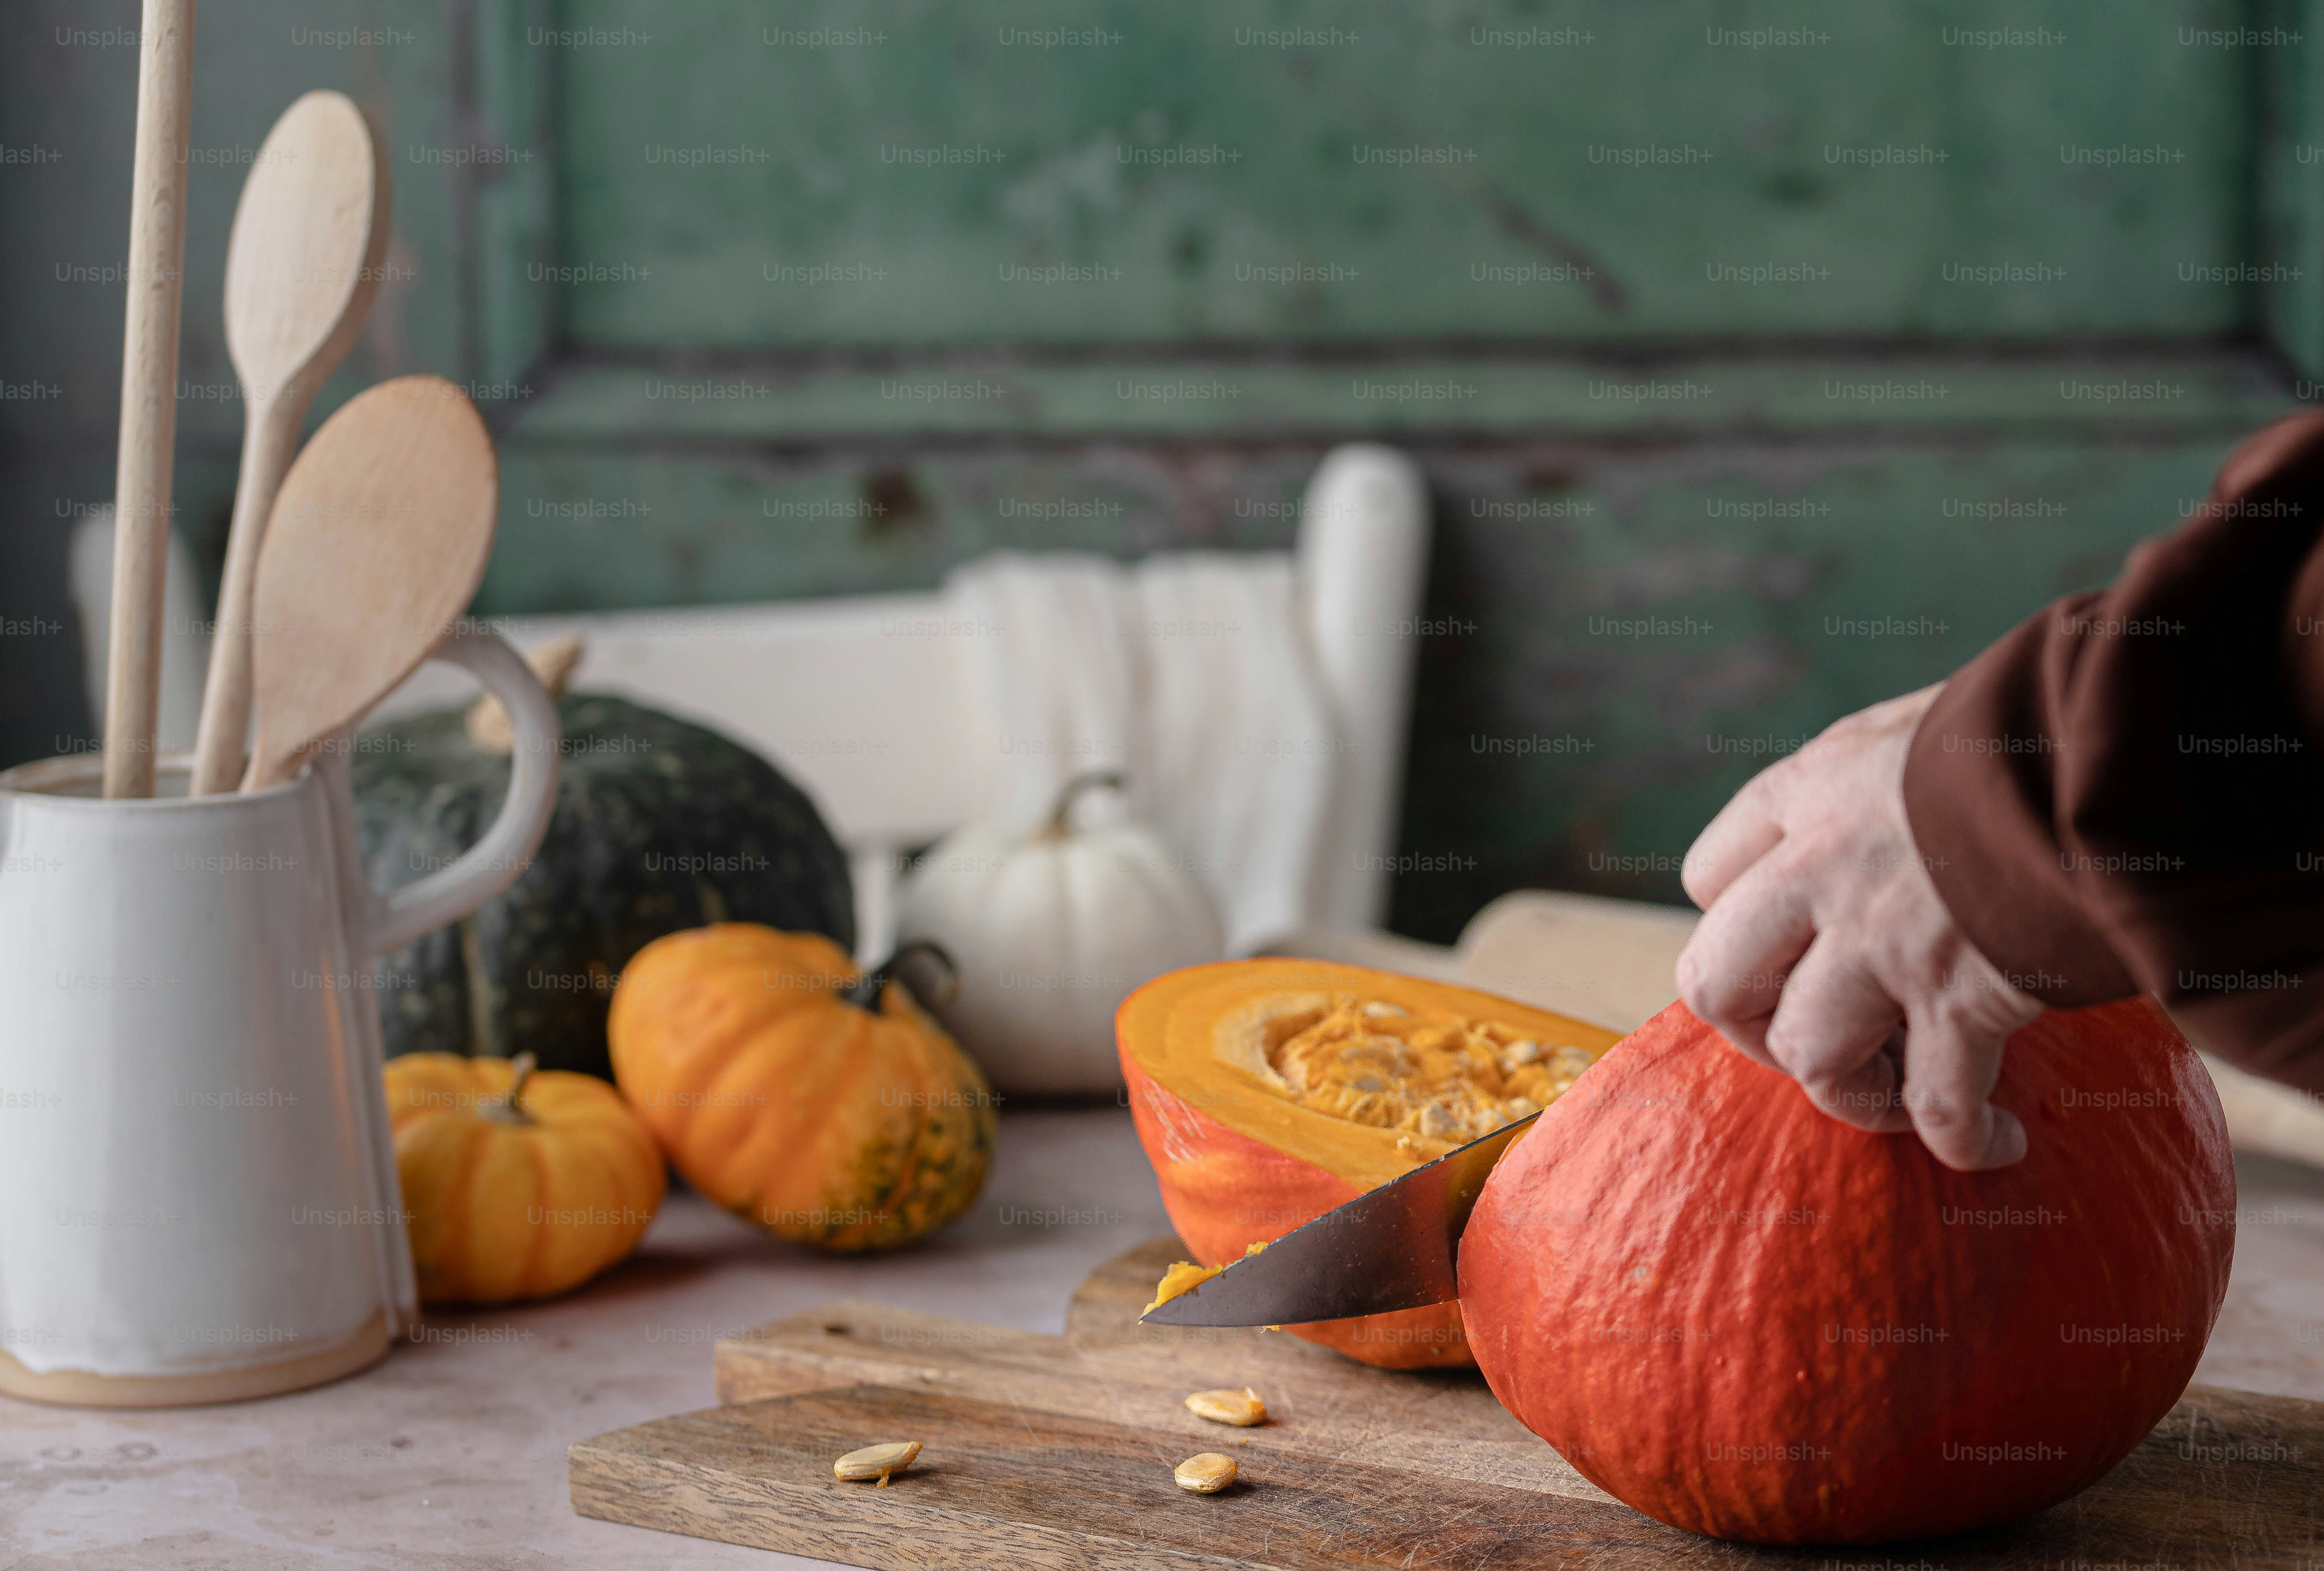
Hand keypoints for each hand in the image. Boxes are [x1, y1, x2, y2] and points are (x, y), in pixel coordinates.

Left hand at [1675, 685, 2040, 1168]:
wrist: (2121, 746)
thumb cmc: (2037, 726)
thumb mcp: (1921, 728)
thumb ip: (1876, 784)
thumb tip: (1889, 820)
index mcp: (1808, 791)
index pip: (1707, 879)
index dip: (1741, 928)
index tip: (1790, 949)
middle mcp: (1822, 868)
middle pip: (1717, 982)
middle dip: (1756, 1030)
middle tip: (1815, 1040)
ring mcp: (1884, 939)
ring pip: (1810, 1054)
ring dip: (1853, 1093)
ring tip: (1903, 1095)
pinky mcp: (1962, 999)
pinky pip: (1937, 1107)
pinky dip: (1963, 1141)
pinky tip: (1996, 1143)